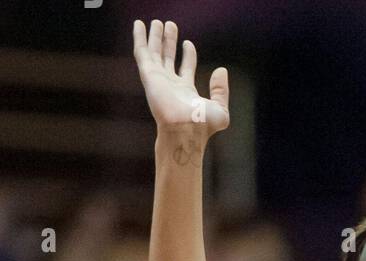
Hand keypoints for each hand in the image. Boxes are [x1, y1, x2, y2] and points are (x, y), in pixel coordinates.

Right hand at [133, 19, 229, 136]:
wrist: (186, 129)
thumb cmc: (203, 125)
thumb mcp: (220, 108)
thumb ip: (221, 90)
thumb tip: (222, 70)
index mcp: (186, 91)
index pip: (186, 68)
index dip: (188, 55)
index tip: (188, 43)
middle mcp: (170, 84)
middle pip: (168, 57)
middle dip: (169, 41)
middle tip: (170, 26)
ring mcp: (159, 78)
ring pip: (155, 52)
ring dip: (155, 37)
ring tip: (157, 22)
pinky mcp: (149, 75)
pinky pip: (142, 52)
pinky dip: (140, 38)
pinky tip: (139, 25)